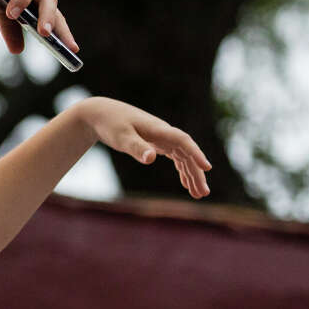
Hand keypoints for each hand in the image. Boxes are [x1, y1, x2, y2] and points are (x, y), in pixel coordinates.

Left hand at [77, 97, 211, 197]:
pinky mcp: (157, 143)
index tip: (206, 167)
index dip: (196, 154)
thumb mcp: (122, 137)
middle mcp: (164, 133)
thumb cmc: (111, 124)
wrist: (102, 114)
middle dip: (196, 173)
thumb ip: (137, 148)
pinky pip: (176, 157)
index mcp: (159, 130)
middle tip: (204, 193)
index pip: (183, 141)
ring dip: (192, 175)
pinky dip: (182, 170)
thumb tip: (151, 158)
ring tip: (199, 194)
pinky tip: (186, 184)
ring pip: (183, 157)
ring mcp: (162, 138)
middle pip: (187, 153)